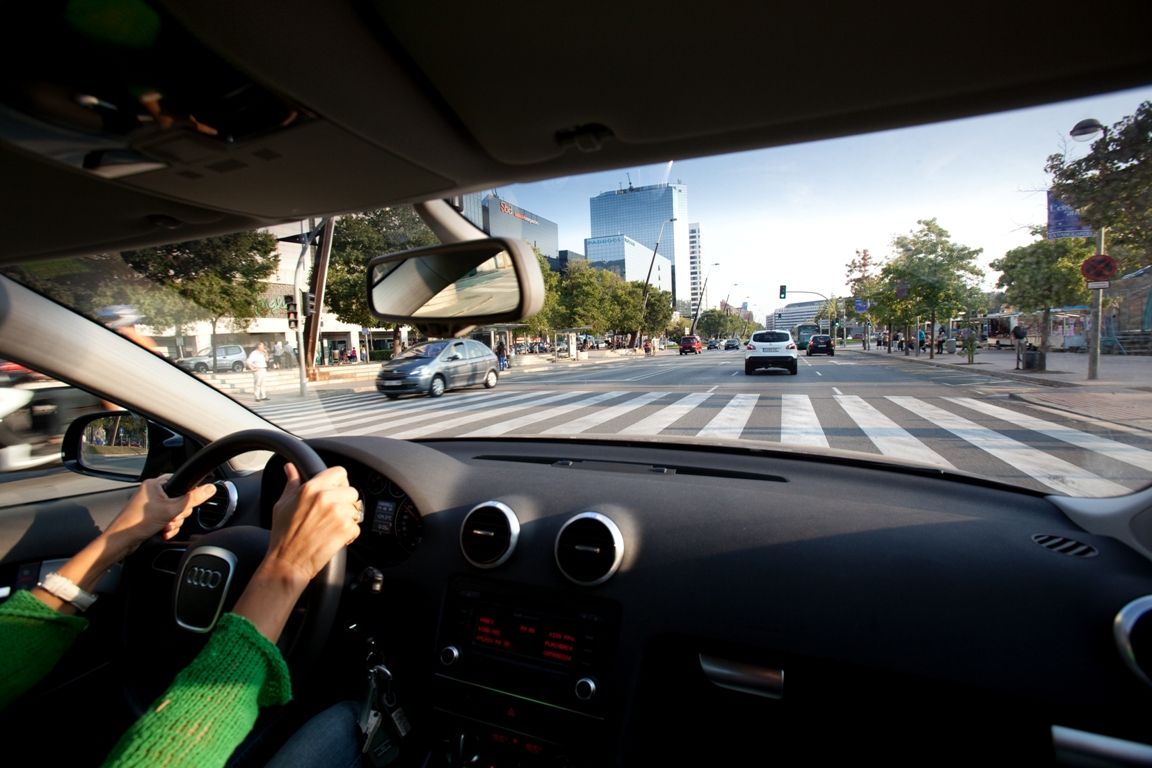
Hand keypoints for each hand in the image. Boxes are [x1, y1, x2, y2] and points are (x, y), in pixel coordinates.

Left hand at [33, 476, 216, 612]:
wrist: (120, 542)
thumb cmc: (138, 523)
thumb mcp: (170, 510)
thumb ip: (192, 499)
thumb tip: (210, 488)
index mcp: (155, 484)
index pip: (181, 481)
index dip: (187, 494)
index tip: (185, 504)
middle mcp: (152, 493)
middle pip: (180, 499)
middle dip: (179, 513)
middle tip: (171, 518)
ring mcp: (150, 505)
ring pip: (175, 512)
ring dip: (174, 522)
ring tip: (165, 527)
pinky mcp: (150, 517)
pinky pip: (168, 520)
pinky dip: (168, 527)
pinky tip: (163, 532)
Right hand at [233, 464, 360, 641]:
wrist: (288, 562)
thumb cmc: (283, 535)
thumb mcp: (283, 504)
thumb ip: (292, 483)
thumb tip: (290, 468)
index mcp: (311, 488)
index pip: (340, 472)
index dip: (339, 482)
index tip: (335, 491)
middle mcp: (326, 498)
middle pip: (352, 491)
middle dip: (346, 502)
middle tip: (334, 513)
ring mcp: (338, 513)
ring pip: (356, 509)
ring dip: (348, 518)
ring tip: (333, 527)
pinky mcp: (346, 529)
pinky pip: (357, 526)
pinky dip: (349, 533)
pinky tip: (335, 537)